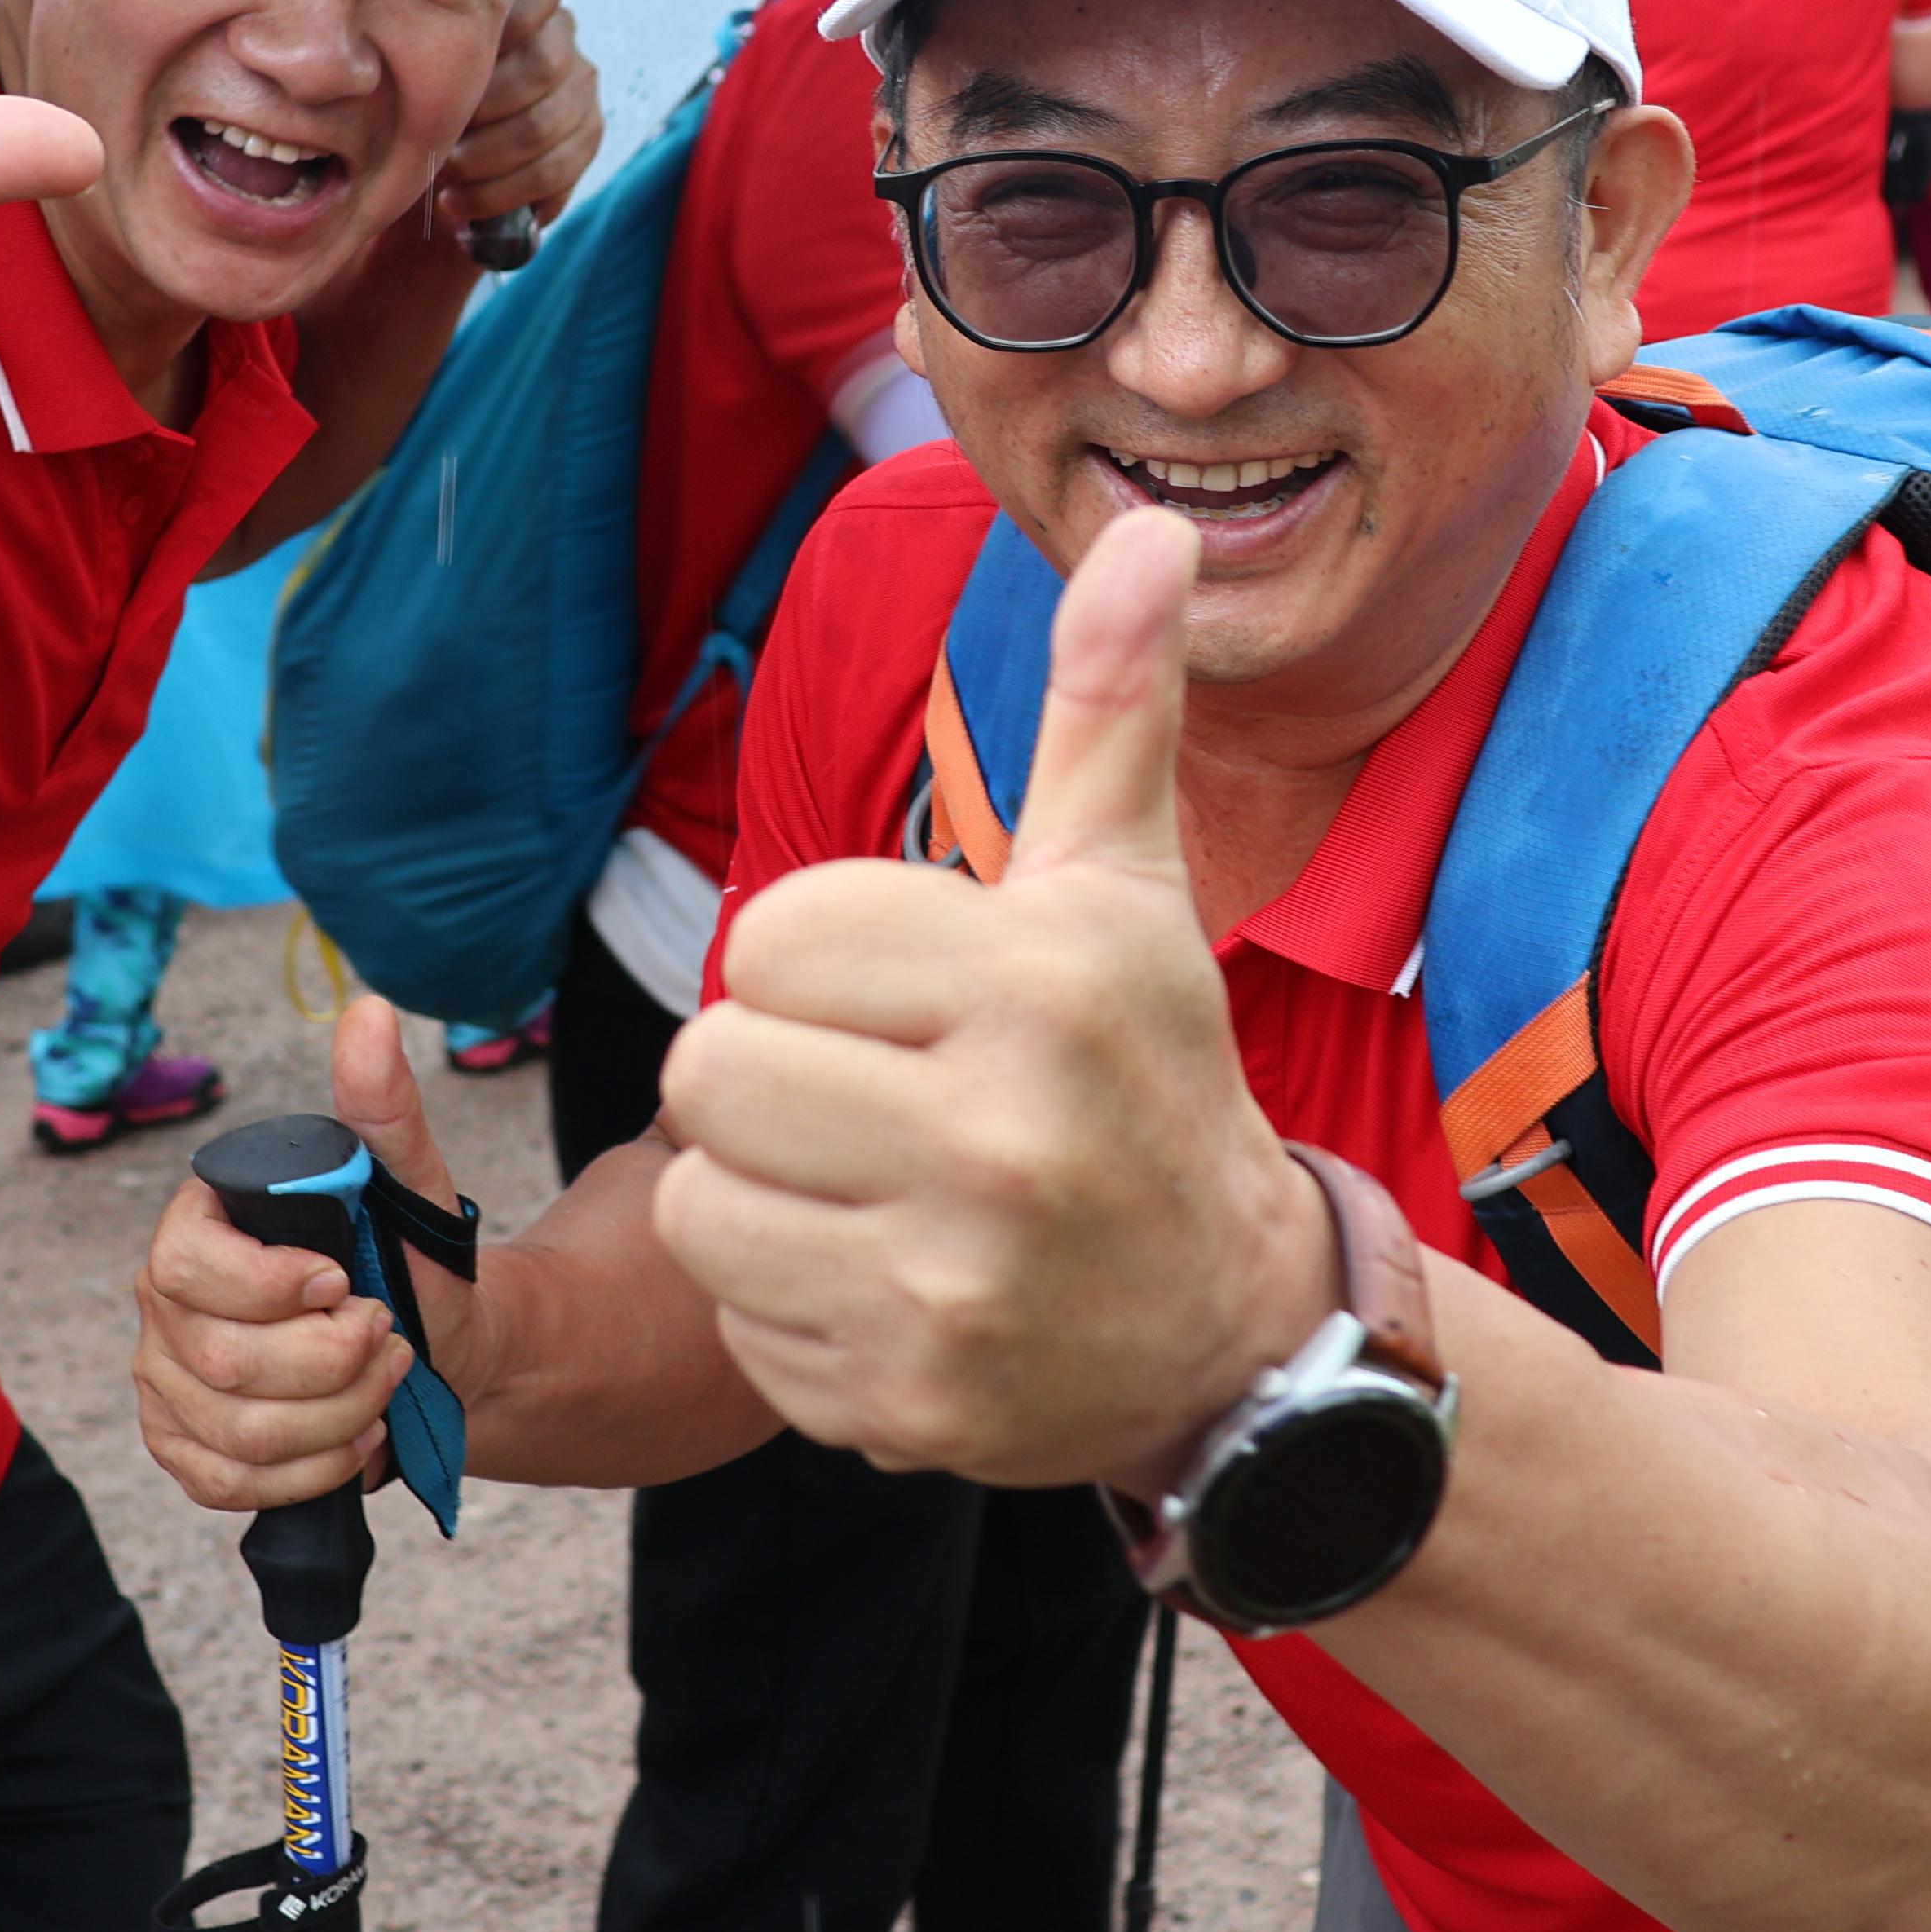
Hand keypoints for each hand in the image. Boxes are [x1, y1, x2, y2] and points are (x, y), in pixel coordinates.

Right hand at [131, 996, 466, 1512]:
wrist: (434, 1348)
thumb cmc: (406, 1258)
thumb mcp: (410, 1182)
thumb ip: (384, 1106)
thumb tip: (371, 1014)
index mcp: (198, 1226)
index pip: (190, 1266)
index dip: (270, 1287)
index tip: (344, 1283)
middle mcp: (164, 1305)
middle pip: (222, 1361)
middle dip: (332, 1362)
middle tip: (390, 1337)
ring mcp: (166, 1382)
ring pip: (235, 1430)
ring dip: (337, 1415)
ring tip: (385, 1383)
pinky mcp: (184, 1449)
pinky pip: (226, 1483)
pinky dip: (309, 1472)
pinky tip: (355, 1439)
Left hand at [435, 0, 596, 238]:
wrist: (447, 143)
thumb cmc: (424, 86)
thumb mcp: (422, 52)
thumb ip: (428, 42)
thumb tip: (393, 61)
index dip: (504, 26)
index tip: (459, 59)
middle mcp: (563, 34)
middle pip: (541, 68)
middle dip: (480, 113)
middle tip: (435, 141)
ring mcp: (581, 86)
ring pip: (543, 128)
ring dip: (485, 166)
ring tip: (443, 184)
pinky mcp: (588, 135)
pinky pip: (554, 174)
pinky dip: (502, 196)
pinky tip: (462, 206)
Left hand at [652, 509, 1333, 1490]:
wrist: (1227, 1328)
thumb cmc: (1145, 1077)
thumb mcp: (1129, 891)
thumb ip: (1109, 706)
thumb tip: (1150, 528)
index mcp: (1041, 986)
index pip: (771, 936)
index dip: (816, 963)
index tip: (906, 1001)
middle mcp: (1002, 1139)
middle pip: (710, 1067)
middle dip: (771, 1074)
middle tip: (874, 1099)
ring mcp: (952, 1286)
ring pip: (703, 1195)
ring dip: (762, 1190)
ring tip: (872, 1190)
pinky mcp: (904, 1403)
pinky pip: (735, 1314)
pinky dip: (786, 1300)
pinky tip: (885, 1281)